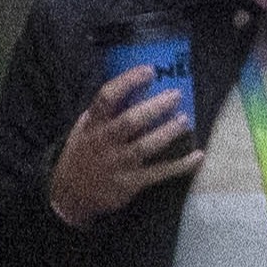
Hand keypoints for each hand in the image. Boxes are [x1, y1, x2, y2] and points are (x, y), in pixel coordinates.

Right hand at [50, 65, 198, 226]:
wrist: (69, 196)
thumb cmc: (83, 155)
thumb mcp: (84, 131)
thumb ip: (104, 113)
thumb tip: (135, 87)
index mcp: (93, 125)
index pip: (106, 98)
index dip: (127, 81)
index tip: (149, 70)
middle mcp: (104, 142)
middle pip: (129, 121)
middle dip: (154, 107)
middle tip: (176, 95)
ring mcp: (117, 164)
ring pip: (144, 147)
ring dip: (167, 133)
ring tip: (185, 120)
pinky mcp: (130, 183)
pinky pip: (159, 173)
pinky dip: (180, 165)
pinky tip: (198, 156)